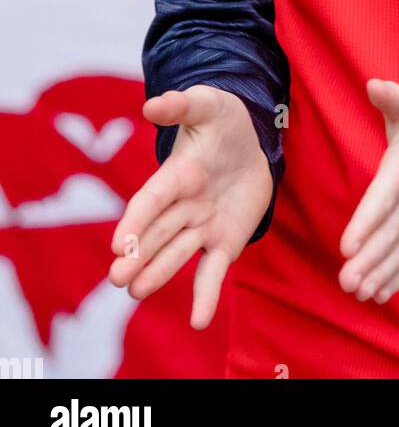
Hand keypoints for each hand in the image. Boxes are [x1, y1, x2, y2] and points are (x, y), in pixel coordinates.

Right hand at [107, 86, 273, 328]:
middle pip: (156, 234)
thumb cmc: (222, 120)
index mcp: (175, 175)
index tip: (117, 244)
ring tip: (136, 292)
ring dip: (157, 274)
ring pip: (176, 254)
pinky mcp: (224, 242)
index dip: (135, 222)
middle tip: (117, 278)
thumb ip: (181, 105)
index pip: (151, 201)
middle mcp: (183, 206)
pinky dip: (205, 296)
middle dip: (137, 256)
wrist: (252, 141)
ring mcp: (201, 227)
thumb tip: (151, 105)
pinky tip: (199, 321)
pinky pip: (212, 272)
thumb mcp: (207, 105)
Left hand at [338, 79, 398, 304]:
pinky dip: (397, 278)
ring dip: (379, 273)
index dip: (369, 220)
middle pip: (392, 232)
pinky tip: (377, 295)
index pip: (386, 196)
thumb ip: (393, 99)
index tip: (348, 243)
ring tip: (356, 291)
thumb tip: (374, 84)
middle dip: (370, 257)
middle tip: (346, 279)